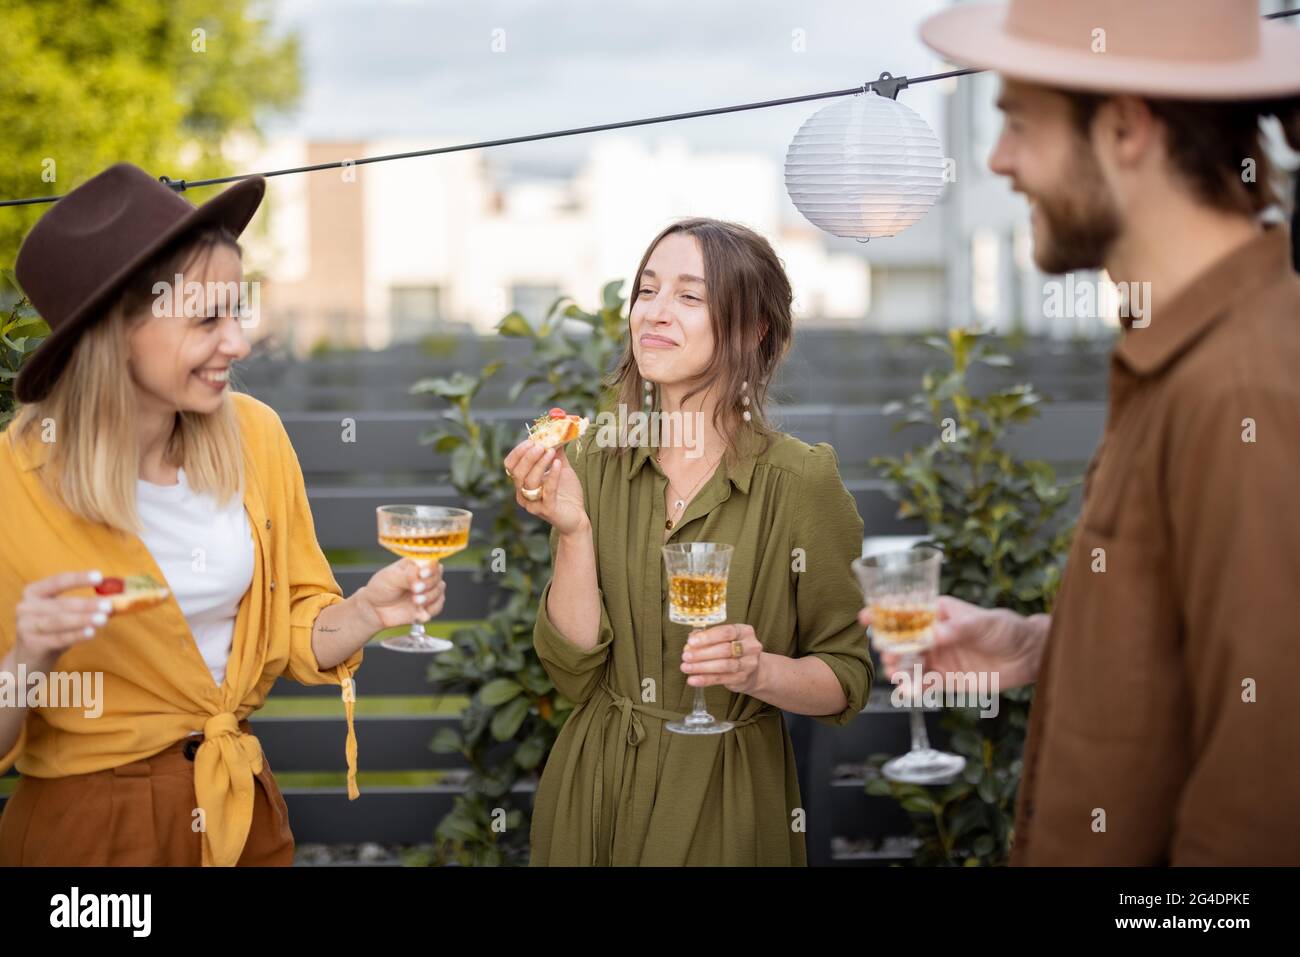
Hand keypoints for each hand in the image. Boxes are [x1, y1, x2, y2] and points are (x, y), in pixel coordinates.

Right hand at [14, 570, 114, 665]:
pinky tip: (91, 633)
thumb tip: (116, 601)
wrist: (26, 659)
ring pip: (59, 621)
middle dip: (86, 604)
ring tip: (103, 619)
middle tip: (108, 605)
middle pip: (61, 604)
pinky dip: (76, 635)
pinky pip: (58, 638)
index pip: (58, 581)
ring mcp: (26, 626)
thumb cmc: (51, 631)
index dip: (78, 578)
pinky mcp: (31, 644)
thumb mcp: (64, 615)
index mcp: (34, 592)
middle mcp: (26, 607)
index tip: (99, 576)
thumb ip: (85, 607)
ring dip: (83, 619)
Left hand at [358, 559, 444, 630]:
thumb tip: (420, 577)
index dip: (431, 568)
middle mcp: (425, 577)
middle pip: (438, 577)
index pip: (432, 562)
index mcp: (416, 565)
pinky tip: (418, 611)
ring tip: (414, 601)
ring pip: (439, 592)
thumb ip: (407, 576)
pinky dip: (430, 609)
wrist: (375, 610)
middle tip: (415, 590)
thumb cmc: (381, 588)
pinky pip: (438, 607)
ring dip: (429, 598)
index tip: (422, 574)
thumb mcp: (390, 577)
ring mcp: (427, 592)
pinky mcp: (427, 606)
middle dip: (429, 585)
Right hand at [503, 439, 587, 535]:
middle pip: (517, 473)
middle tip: (541, 445)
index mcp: (522, 483)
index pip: (510, 466)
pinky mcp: (547, 510)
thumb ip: (556, 452)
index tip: (531, 440)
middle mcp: (523, 494)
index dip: (518, 452)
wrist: (577, 517)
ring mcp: (533, 504)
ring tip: (551, 452)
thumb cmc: (566, 493)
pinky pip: (547, 491)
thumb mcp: (560, 468)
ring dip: (539, 464)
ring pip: (529, 481)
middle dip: (528, 457)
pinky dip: (552, 475)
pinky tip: (557, 464)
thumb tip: (556, 433)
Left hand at [680, 622, 763, 694]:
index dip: (707, 637)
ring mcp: (748, 664)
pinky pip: (721, 679)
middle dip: (702, 653)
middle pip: (724, 650)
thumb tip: (690, 643)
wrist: (752, 670)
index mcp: (744, 631)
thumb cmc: (732, 649)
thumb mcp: (724, 639)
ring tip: (686, 668)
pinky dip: (705, 680)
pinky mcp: (742, 678)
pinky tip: (693, 679)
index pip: (726, 632)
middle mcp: (750, 647)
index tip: (691, 642)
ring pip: (723, 665)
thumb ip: (707, 638)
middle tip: (686, 656)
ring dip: (701, 667)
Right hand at [858, 595, 1045, 689]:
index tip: (866, 617)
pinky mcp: (944, 679)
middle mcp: (932, 636)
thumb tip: (933, 634)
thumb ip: (957, 629)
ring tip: (895, 673)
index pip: (905, 612)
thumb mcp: (982, 623)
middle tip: (886, 653)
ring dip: (897, 667)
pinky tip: (906, 691)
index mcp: (937, 614)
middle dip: (889, 646)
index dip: (883, 614)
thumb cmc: (1005, 629)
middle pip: (901, 641)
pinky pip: (923, 684)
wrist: (1026, 657)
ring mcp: (937, 658)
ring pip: (908, 663)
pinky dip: (913, 687)